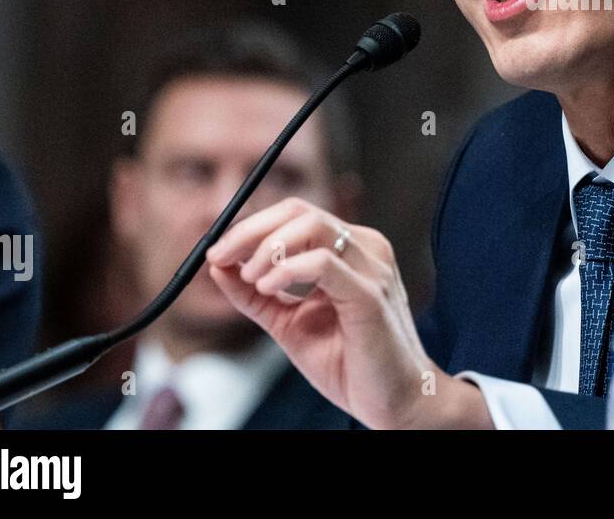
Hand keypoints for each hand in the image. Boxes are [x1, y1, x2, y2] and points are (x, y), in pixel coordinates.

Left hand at [205, 197, 491, 428]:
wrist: (396, 402)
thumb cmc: (352, 364)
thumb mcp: (290, 324)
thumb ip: (257, 296)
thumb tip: (217, 267)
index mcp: (351, 251)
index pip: (297, 215)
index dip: (251, 227)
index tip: (217, 253)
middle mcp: (366, 249)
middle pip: (301, 211)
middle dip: (251, 230)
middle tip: (220, 257)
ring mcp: (372, 268)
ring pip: (312, 225)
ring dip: (267, 248)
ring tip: (249, 278)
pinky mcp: (370, 294)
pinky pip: (323, 262)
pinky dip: (287, 269)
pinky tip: (268, 287)